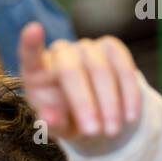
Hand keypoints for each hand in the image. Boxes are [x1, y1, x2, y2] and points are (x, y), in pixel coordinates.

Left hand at [17, 23, 142, 142]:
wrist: (96, 114)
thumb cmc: (67, 120)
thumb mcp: (57, 128)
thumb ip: (51, 123)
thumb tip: (47, 118)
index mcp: (36, 72)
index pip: (30, 56)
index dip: (31, 43)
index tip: (33, 28)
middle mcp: (60, 53)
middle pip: (70, 70)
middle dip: (84, 103)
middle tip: (94, 132)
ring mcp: (86, 47)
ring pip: (100, 69)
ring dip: (109, 103)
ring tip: (112, 131)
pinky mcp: (111, 48)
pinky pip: (123, 67)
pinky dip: (128, 94)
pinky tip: (130, 117)